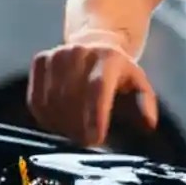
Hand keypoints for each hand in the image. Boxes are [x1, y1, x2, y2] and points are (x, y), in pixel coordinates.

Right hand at [26, 39, 158, 146]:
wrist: (94, 44)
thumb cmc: (118, 72)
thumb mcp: (138, 83)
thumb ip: (145, 103)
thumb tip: (149, 123)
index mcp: (109, 58)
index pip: (98, 88)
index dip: (95, 116)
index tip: (95, 140)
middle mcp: (80, 52)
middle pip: (72, 100)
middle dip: (78, 128)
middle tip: (87, 140)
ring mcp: (57, 55)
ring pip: (52, 103)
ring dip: (62, 126)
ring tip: (75, 131)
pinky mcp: (41, 61)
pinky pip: (36, 100)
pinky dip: (46, 118)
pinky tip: (59, 122)